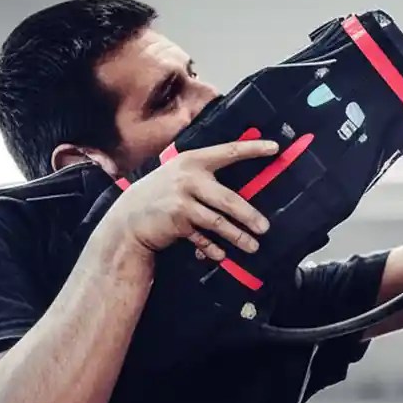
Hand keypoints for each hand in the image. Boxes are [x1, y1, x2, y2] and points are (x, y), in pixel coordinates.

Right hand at [102, 139, 279, 262]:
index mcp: (193, 160)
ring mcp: (182, 201)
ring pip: (219, 222)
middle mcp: (188, 178)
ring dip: (238, 236)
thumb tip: (241, 193)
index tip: (274, 147)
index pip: (229, 151)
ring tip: (253, 245)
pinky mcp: (177, 222)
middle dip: (249, 215)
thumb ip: (205, 178)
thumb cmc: (161, 195)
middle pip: (228, 199)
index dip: (252, 148)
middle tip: (264, 228)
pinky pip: (203, 238)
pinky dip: (213, 248)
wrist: (128, 217)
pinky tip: (222, 255)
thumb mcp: (180, 178)